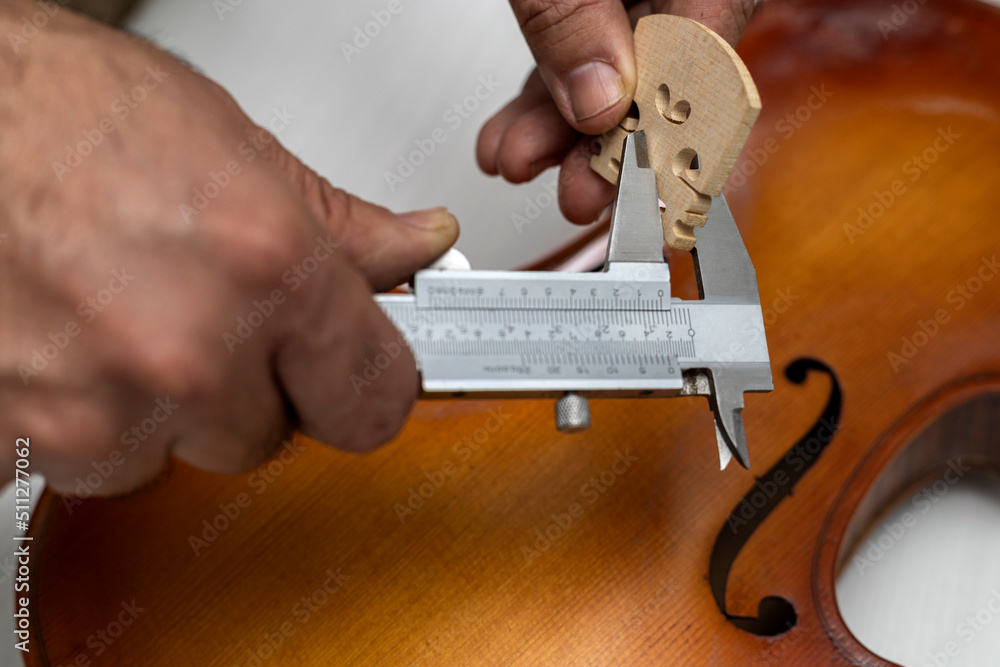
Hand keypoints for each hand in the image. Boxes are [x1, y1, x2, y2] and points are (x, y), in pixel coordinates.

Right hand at [0, 1, 456, 494]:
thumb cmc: (52, 107)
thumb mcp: (231, 144)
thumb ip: (340, 223)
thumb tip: (414, 246)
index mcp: (268, 269)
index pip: (375, 398)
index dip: (370, 387)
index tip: (360, 378)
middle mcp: (191, 352)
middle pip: (271, 436)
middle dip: (252, 386)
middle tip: (208, 311)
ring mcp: (102, 407)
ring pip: (177, 455)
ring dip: (162, 406)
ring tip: (122, 311)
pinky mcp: (23, 440)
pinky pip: (92, 462)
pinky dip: (89, 416)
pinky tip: (72, 339)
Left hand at [477, 0, 756, 224]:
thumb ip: (574, 17)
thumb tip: (596, 100)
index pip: (704, 66)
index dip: (677, 142)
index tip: (647, 195)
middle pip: (658, 81)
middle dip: (604, 148)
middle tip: (575, 194)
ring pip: (609, 75)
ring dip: (559, 130)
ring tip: (517, 162)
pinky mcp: (599, 0)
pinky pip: (577, 53)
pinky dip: (543, 95)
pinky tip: (512, 133)